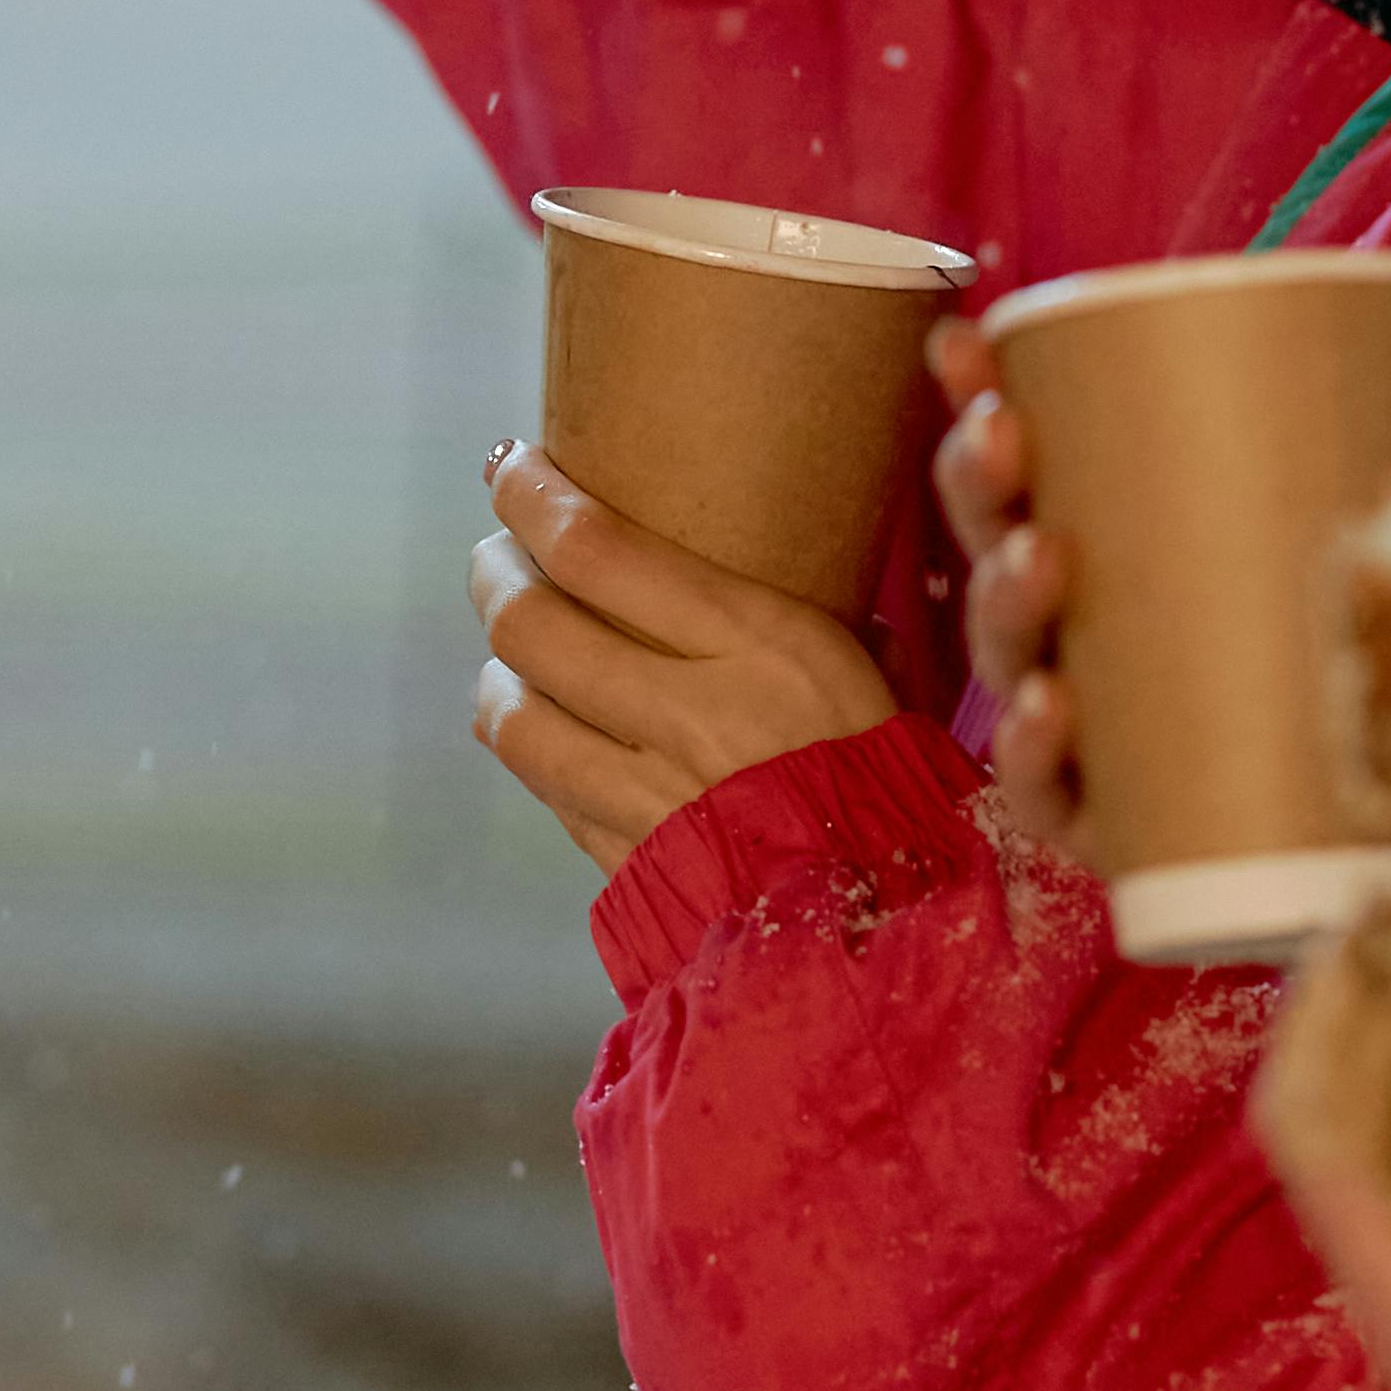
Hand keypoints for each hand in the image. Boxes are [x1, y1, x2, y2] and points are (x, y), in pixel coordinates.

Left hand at [470, 441, 895, 877]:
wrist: (896, 922)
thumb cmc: (893, 770)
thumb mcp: (864, 663)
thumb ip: (784, 613)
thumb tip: (759, 546)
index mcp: (756, 643)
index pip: (594, 548)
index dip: (531, 498)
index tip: (511, 468)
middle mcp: (686, 713)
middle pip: (531, 624)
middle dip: (494, 574)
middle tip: (497, 553)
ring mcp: (645, 795)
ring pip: (514, 715)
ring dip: (498, 671)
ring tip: (511, 649)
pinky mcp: (627, 859)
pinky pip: (547, 789)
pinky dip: (533, 747)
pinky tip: (544, 728)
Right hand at [928, 299, 1390, 857]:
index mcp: (1178, 535)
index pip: (1060, 456)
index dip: (988, 393)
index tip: (968, 336)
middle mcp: (1134, 634)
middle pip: (1014, 547)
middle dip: (981, 484)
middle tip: (1003, 433)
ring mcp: (1137, 738)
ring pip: (1020, 668)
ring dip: (1003, 605)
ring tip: (1039, 559)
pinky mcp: (1158, 841)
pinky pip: (1067, 807)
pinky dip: (1038, 759)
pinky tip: (1053, 709)